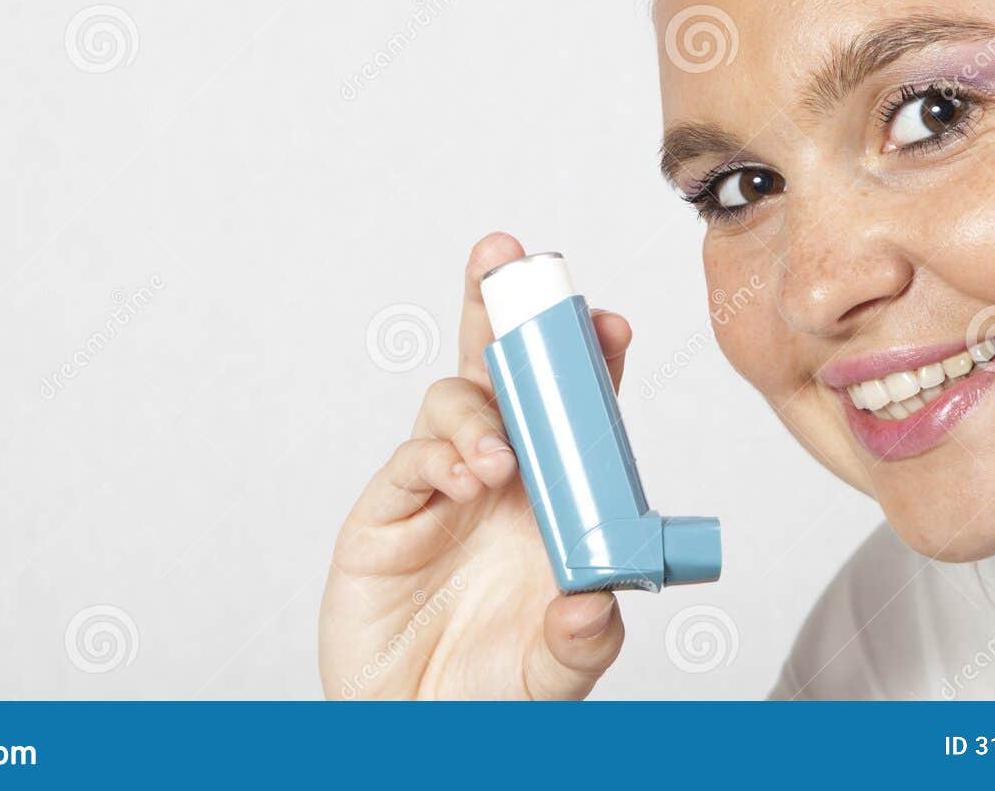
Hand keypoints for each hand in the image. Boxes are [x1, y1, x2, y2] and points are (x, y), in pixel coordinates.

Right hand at [318, 232, 633, 698]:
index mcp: (552, 498)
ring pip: (451, 403)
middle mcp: (498, 480)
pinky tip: (463, 478)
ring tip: (497, 460)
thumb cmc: (490, 695)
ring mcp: (438, 491)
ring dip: (477, 408)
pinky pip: (408, 462)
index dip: (588, 362)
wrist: (415, 736)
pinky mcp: (384, 517)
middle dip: (502, 311)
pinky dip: (437, 456)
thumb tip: (594, 605)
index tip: (610, 326)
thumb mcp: (556, 676)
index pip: (574, 412)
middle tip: (509, 258)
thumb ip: (582, 645)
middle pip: (500, 375)